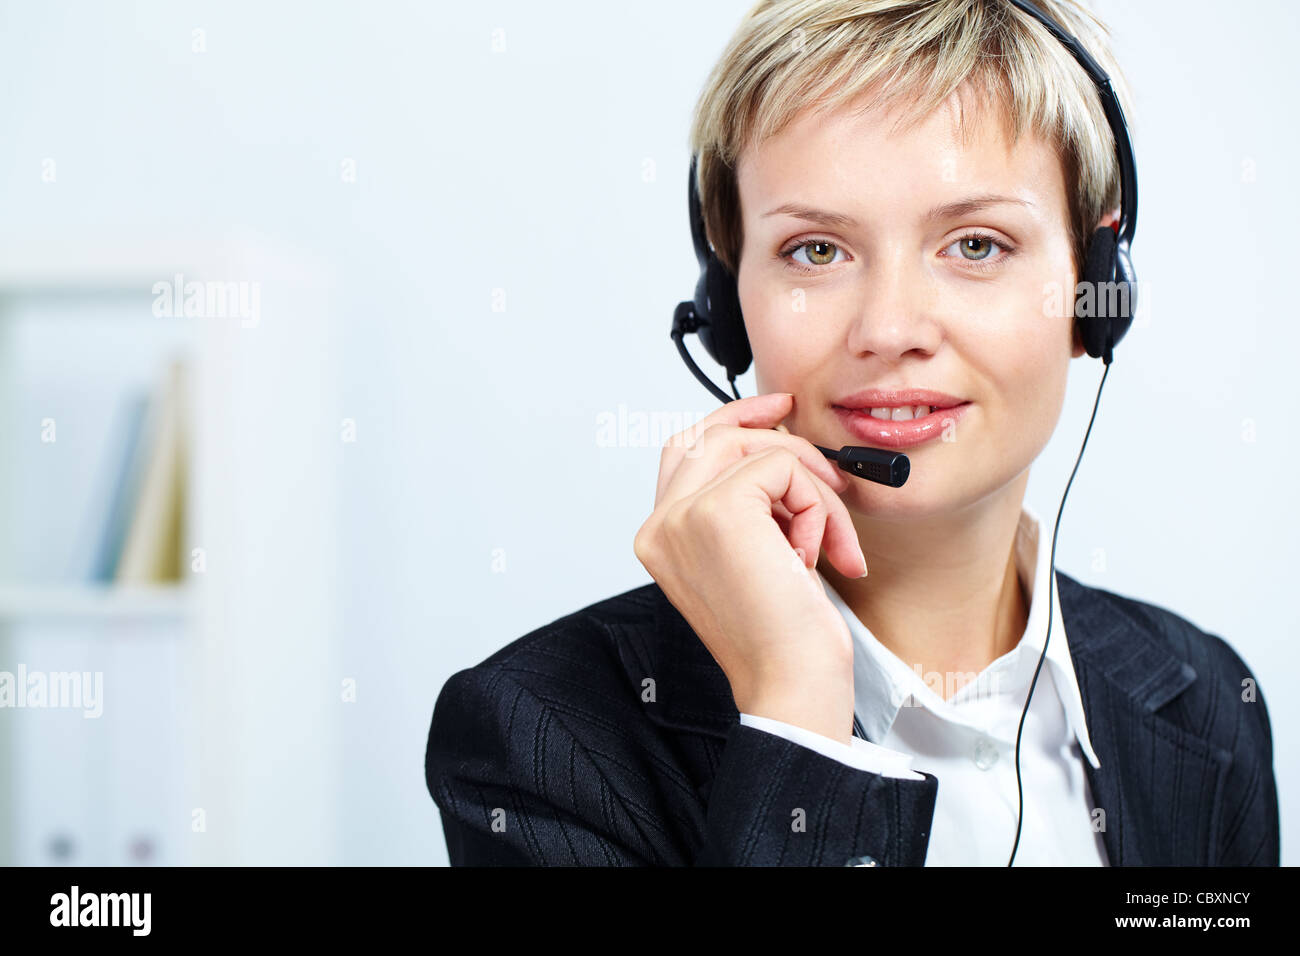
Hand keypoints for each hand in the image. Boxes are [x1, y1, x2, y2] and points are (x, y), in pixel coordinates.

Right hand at [632, 392, 867, 744]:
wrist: (792, 684)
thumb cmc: (784, 637)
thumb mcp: (757, 558)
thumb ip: (748, 506)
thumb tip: (780, 445)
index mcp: (661, 538)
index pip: (684, 450)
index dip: (732, 421)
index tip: (778, 411)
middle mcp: (660, 525)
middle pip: (711, 435)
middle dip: (777, 437)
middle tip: (826, 465)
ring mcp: (683, 516)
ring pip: (756, 448)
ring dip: (810, 488)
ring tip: (828, 542)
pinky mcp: (719, 511)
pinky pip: (781, 466)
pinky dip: (816, 505)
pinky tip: (814, 555)